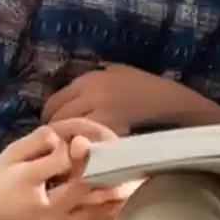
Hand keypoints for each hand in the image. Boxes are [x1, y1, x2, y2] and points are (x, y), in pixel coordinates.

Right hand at [0, 121, 130, 219]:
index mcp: (29, 186)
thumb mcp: (11, 154)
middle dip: (112, 170)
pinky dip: (115, 208)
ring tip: (141, 176)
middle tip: (133, 158)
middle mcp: (46, 211)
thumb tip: (65, 136)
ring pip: (100, 211)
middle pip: (90, 189)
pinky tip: (128, 194)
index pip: (62, 163)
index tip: (86, 140)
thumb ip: (38, 142)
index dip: (78, 149)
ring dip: (121, 191)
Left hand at [42, 63, 191, 134]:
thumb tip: (71, 92)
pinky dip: (86, 147)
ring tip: (72, 147)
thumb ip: (94, 78)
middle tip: (60, 141)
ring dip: (68, 140)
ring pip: (71, 132)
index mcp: (90, 79)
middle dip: (56, 131)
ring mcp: (102, 112)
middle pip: (58, 118)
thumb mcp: (117, 70)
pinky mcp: (112, 129)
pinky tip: (91, 149)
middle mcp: (91, 93)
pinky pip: (89, 141)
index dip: (49, 116)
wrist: (169, 100)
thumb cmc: (145, 84)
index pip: (54, 101)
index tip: (53, 126)